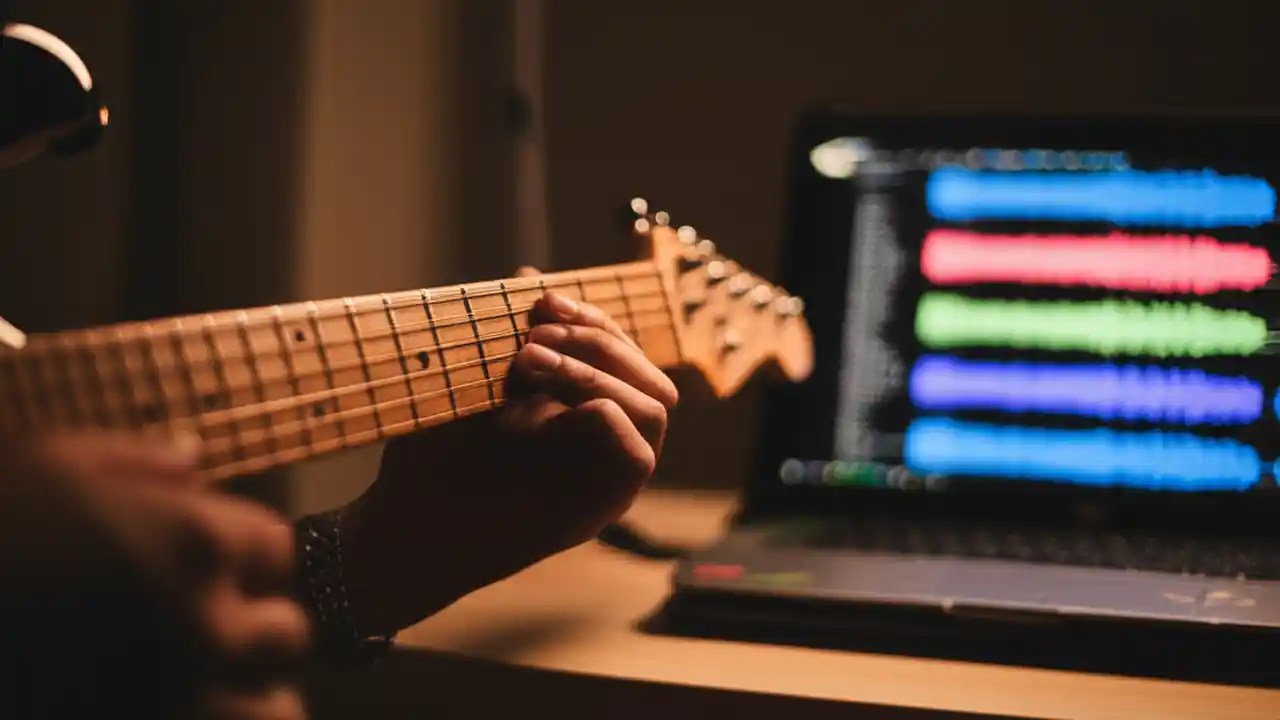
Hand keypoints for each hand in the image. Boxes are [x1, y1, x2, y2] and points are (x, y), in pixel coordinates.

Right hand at [0, 431, 307, 719]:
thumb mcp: (47, 465)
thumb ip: (137, 464)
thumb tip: (193, 463)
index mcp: (193, 542)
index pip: (279, 550)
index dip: (245, 560)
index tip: (211, 568)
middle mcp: (202, 623)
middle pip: (285, 635)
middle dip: (248, 634)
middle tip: (195, 635)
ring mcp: (175, 698)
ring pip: (273, 715)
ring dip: (245, 701)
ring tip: (195, 690)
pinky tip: (161, 709)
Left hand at [339, 269, 677, 635]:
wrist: (408, 523)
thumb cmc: (435, 454)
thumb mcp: (475, 376)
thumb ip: (509, 330)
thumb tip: (530, 273)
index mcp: (584, 407)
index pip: (622, 351)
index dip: (592, 318)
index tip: (542, 300)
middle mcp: (608, 440)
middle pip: (648, 373)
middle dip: (599, 339)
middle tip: (537, 334)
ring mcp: (610, 475)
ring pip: (655, 405)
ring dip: (596, 370)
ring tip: (530, 362)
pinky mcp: (605, 506)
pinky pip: (639, 450)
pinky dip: (604, 413)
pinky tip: (549, 406)